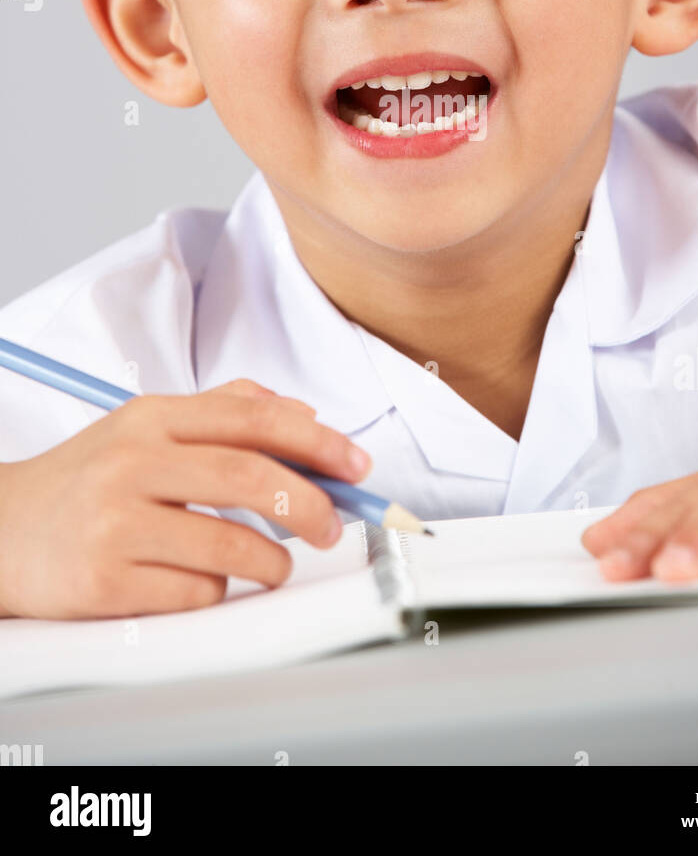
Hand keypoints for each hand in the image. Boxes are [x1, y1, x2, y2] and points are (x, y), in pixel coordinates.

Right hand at [0, 380, 371, 618]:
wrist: (2, 530)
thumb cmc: (88, 480)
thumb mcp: (144, 427)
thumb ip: (222, 412)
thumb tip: (303, 415)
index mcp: (150, 416)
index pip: (252, 418)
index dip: (316, 441)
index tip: (356, 465)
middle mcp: (131, 463)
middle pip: (248, 478)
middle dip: (310, 504)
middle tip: (334, 525)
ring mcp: (115, 523)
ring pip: (230, 545)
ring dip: (272, 561)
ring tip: (274, 562)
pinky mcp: (105, 582)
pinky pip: (195, 592)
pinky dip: (218, 591)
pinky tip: (205, 579)